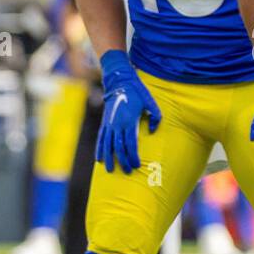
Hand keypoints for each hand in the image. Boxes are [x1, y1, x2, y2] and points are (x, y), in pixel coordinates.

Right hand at [96, 50, 160, 173]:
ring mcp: (109, 123)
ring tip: (111, 170)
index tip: (136, 165)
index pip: (131, 143)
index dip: (133, 156)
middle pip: (119, 147)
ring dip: (109, 158)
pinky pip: (101, 138)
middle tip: (128, 171)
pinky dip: (99, 149)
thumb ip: (155, 117)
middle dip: (123, 161)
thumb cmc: (138, 92)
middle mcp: (117, 124)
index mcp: (129, 120)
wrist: (120, 81)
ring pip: (107, 145)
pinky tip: (98, 159)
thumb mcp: (151, 102)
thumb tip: (151, 132)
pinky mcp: (104, 122)